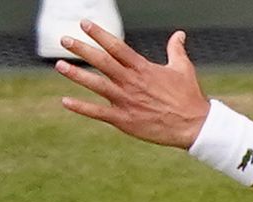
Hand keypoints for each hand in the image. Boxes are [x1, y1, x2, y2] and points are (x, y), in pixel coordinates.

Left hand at [55, 23, 210, 148]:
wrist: (194, 126)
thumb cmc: (189, 97)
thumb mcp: (183, 68)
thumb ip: (176, 49)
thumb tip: (180, 34)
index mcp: (143, 68)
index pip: (116, 46)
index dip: (99, 34)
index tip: (84, 24)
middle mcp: (131, 82)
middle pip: (101, 61)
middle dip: (81, 49)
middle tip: (64, 40)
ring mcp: (126, 101)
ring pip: (96, 84)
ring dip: (76, 74)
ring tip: (59, 66)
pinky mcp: (125, 120)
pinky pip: (98, 113)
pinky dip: (81, 107)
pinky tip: (66, 101)